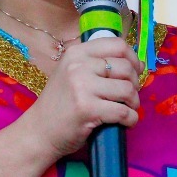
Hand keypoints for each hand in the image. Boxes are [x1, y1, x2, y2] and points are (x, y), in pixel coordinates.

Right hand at [20, 36, 139, 159]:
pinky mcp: (88, 109)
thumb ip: (97, 64)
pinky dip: (131, 119)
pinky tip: (126, 122)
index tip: (136, 71)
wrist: (39, 131)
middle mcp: (78, 66)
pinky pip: (123, 112)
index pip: (117, 44)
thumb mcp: (71, 73)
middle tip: (129, 96)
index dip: (133, 58)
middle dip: (135, 84)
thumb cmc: (60, 104)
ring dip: (133, 103)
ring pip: (128, 89)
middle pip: (126, 67)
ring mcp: (82, 87)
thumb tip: (137, 63)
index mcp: (76, 53)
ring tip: (126, 109)